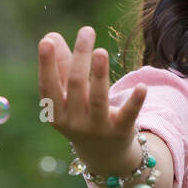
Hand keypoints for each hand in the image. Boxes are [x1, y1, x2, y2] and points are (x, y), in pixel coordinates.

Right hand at [37, 26, 146, 166]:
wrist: (104, 156)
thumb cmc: (82, 116)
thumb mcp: (69, 97)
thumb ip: (61, 67)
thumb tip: (51, 36)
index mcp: (56, 112)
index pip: (48, 86)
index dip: (46, 65)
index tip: (47, 41)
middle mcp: (74, 122)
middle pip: (75, 85)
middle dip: (79, 57)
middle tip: (86, 31)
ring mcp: (98, 128)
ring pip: (98, 98)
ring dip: (99, 75)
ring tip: (101, 51)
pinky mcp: (121, 131)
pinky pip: (128, 114)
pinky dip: (135, 101)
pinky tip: (142, 86)